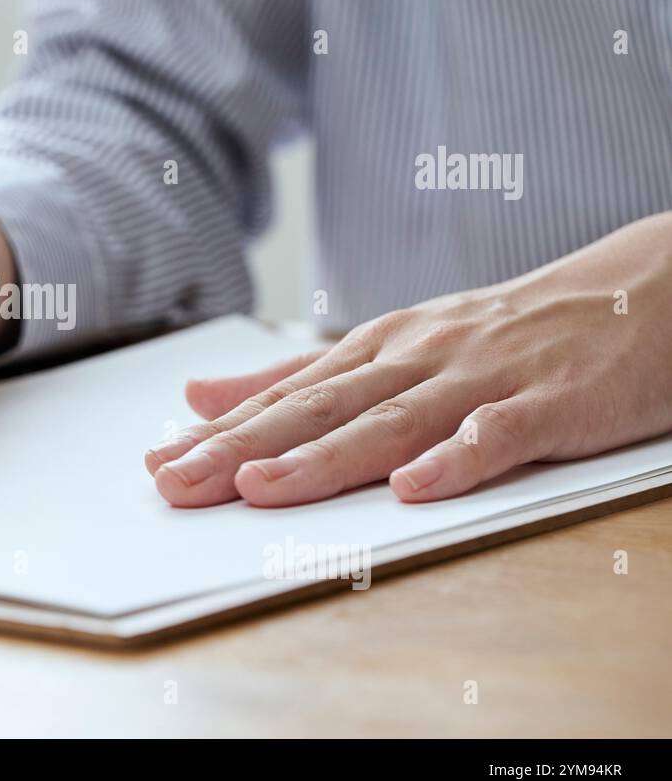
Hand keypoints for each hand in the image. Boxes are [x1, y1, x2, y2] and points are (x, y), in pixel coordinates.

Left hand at [145, 213, 671, 507]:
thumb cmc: (501, 333)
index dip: (218, 434)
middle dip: (243, 448)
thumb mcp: (389, 346)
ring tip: (261, 487)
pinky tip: (416, 485)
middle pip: (318, 409)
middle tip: (176, 481)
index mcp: (376, 350)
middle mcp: (415, 358)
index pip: (284, 399)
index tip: (157, 463)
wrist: (634, 293)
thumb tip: (199, 396)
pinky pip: (500, 432)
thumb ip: (295, 378)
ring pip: (392, 420)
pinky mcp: (550, 403)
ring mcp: (481, 378)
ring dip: (324, 455)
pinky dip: (458, 455)